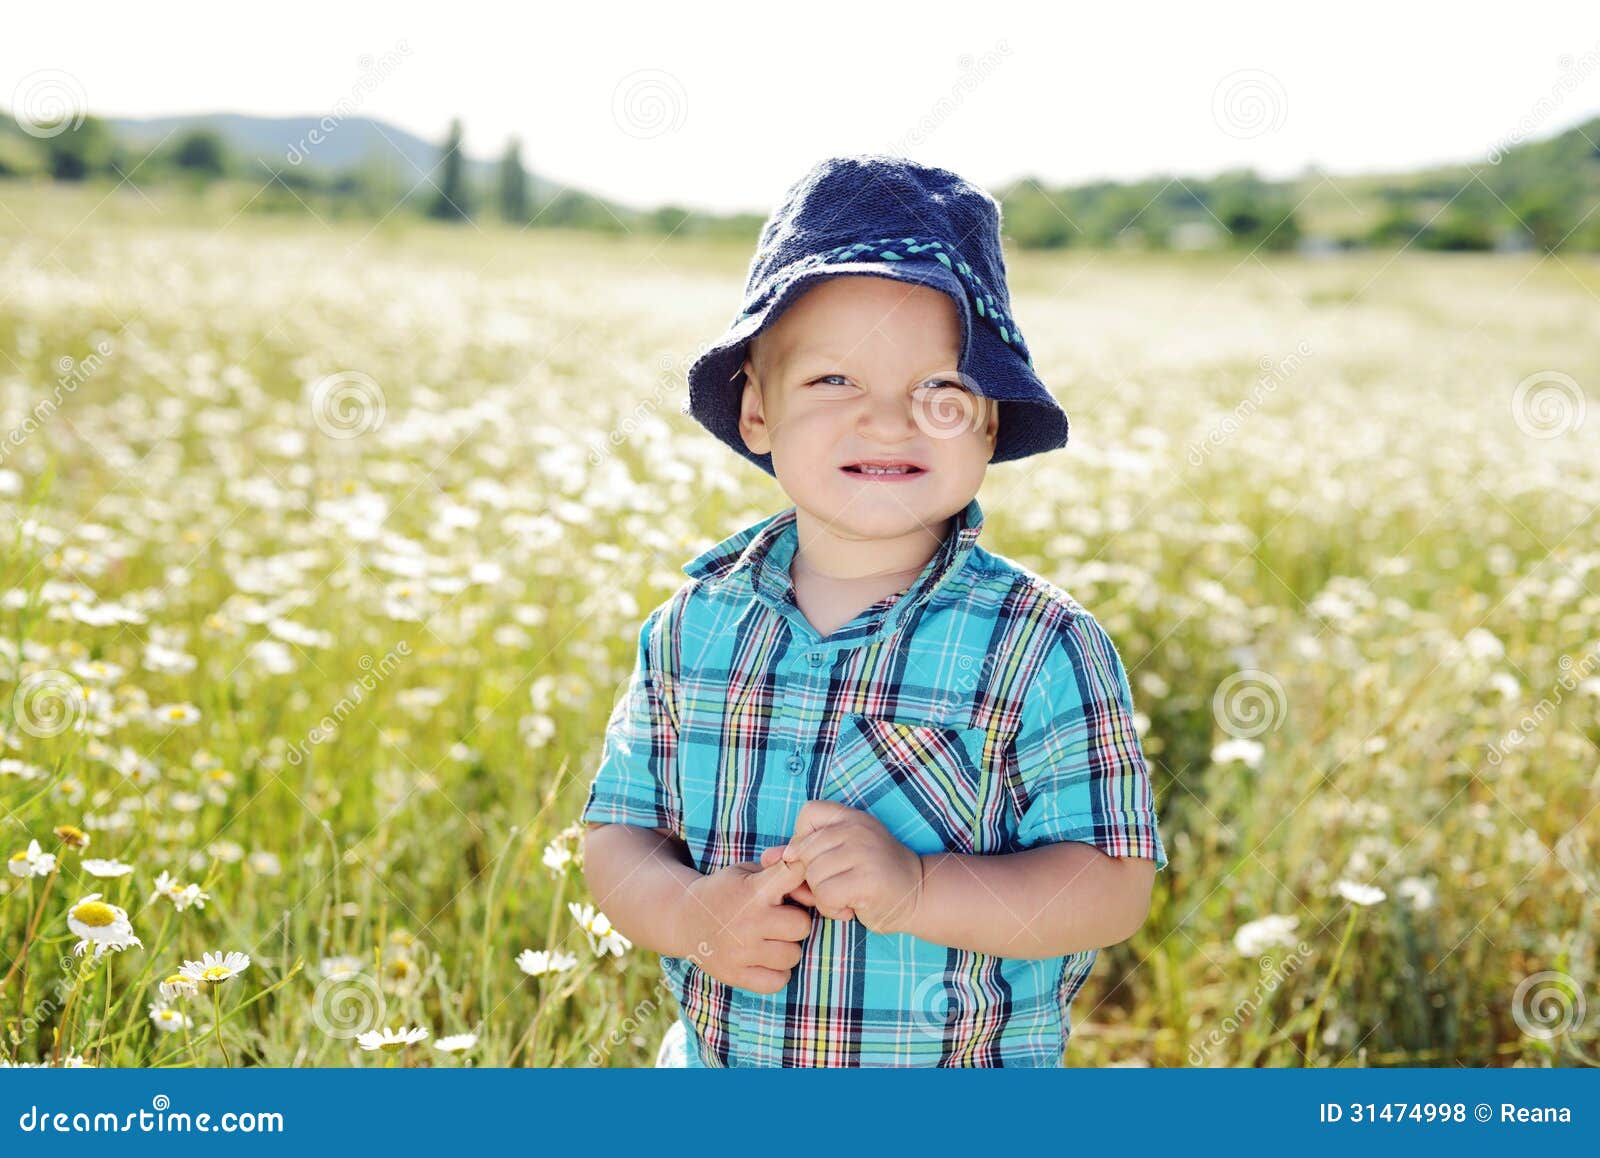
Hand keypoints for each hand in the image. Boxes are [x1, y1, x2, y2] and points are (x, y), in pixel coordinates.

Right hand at [678, 856, 812, 993]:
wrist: (683, 918)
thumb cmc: (727, 892)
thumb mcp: (747, 871)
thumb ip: (781, 869)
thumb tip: (810, 883)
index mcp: (753, 889)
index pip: (794, 874)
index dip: (804, 876)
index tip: (796, 883)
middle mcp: (749, 920)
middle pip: (802, 925)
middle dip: (795, 921)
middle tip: (779, 920)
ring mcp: (741, 950)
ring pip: (793, 955)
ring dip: (786, 948)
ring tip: (770, 940)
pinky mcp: (734, 975)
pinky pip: (778, 982)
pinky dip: (777, 974)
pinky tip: (764, 961)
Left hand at [767, 800, 925, 933]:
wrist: (918, 894)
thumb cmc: (872, 876)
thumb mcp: (837, 857)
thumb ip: (801, 855)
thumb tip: (765, 858)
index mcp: (849, 816)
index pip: (807, 814)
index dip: (803, 840)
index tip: (820, 859)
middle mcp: (856, 828)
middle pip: (803, 852)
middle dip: (812, 877)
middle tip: (837, 885)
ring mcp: (864, 851)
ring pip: (813, 876)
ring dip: (823, 896)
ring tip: (846, 896)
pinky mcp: (868, 878)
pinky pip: (826, 895)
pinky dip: (833, 909)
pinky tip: (851, 907)